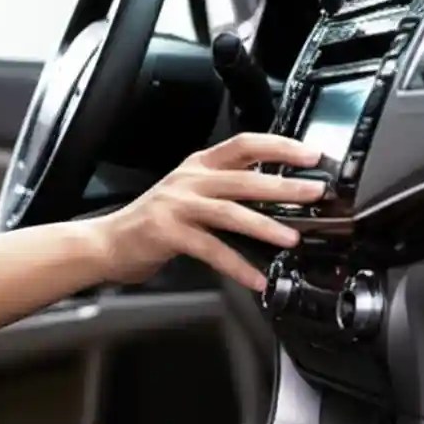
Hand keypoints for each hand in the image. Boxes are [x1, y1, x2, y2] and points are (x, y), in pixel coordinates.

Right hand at [93, 133, 325, 290]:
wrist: (109, 242)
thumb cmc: (154, 222)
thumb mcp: (191, 194)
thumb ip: (226, 189)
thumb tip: (276, 193)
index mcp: (199, 165)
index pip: (245, 144)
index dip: (279, 146)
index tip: (310, 154)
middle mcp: (190, 180)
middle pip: (244, 177)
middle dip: (284, 185)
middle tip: (315, 193)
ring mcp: (178, 205)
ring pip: (230, 211)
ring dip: (265, 225)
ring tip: (291, 239)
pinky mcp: (169, 233)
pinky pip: (211, 249)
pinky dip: (237, 266)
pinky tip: (255, 279)